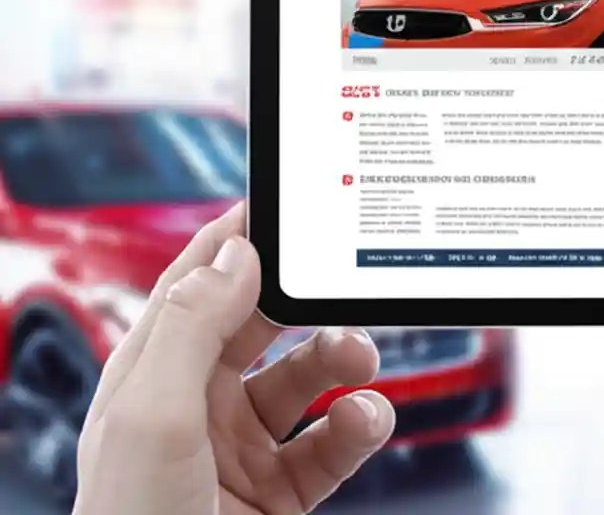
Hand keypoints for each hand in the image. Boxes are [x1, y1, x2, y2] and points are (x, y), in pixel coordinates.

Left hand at [73, 204, 395, 514]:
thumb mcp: (154, 415)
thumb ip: (193, 327)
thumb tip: (234, 255)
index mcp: (154, 372)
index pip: (198, 282)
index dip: (238, 236)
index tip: (284, 202)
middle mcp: (200, 402)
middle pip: (265, 323)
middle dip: (309, 303)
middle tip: (347, 283)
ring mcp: (245, 447)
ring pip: (310, 378)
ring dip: (345, 361)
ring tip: (362, 361)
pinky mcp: (284, 489)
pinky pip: (335, 441)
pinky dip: (362, 426)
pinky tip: (366, 421)